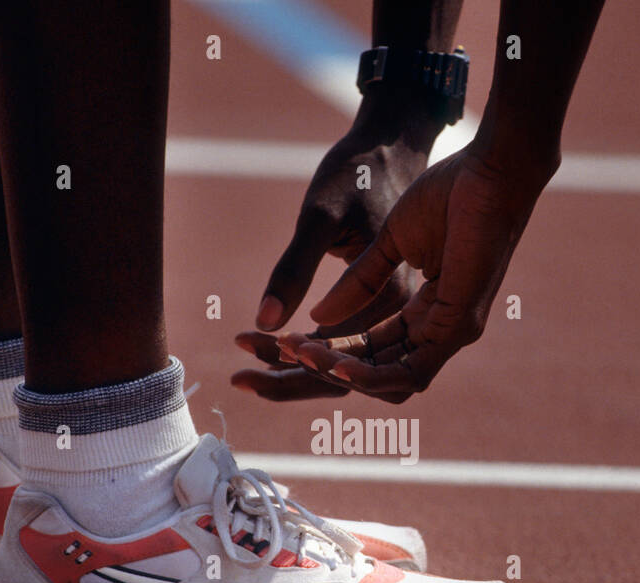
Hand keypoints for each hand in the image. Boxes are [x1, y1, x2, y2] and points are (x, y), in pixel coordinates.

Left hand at [232, 126, 429, 401]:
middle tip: (237, 379)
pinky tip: (268, 339)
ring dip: (293, 366)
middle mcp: (402, 315)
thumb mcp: (319, 216)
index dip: (290, 367)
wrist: (390, 145)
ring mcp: (394, 312)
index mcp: (395, 298)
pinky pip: (345, 340)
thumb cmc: (358, 171)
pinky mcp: (380, 302)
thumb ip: (293, 270)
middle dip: (288, 379)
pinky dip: (307, 345)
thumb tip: (265, 322)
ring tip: (244, 362)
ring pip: (342, 362)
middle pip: (343, 375)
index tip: (245, 356)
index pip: (341, 360)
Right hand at [277, 144, 550, 402]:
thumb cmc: (439, 190)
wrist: (484, 166)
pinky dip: (367, 373)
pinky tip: (332, 363)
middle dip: (303, 379)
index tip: (255, 345)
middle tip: (248, 377)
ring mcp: (447, 332)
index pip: (352, 353)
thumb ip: (354, 283)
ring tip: (292, 356)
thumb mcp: (379, 241)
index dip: (304, 356)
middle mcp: (430, 329)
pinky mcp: (460, 324)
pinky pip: (409, 370)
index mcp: (415, 312)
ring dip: (332, 375)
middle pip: (359, 377)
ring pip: (383, 382)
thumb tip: (319, 321)